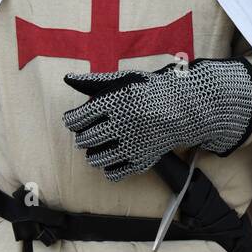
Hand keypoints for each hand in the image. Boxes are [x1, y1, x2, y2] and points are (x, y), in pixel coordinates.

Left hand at [61, 58, 251, 181]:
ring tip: (96, 148)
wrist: (183, 107)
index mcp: (115, 102)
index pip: (78, 118)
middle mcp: (122, 124)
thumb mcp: (124, 80)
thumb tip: (67, 78)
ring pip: (97, 159)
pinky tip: (112, 159)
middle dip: (82, 137)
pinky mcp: (141, 160)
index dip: (72, 120)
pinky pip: (114, 173)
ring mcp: (132, 144)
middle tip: (86, 135)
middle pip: (86, 139)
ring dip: (92, 154)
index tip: (74, 120)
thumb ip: (95, 82)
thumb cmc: (149, 91)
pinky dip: (108, 168)